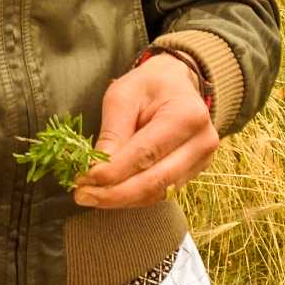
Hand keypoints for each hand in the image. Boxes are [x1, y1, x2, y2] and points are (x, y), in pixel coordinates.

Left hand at [73, 54, 217, 208]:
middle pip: (155, 180)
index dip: (114, 172)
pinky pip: (160, 193)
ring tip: (90, 196)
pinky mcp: (194, 173)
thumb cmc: (148, 86)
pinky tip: (109, 194)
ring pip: (157, 192)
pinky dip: (133, 197)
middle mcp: (201, 142)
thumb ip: (112, 132)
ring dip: (121, 199)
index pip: (147, 153)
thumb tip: (97, 170)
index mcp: (187, 115)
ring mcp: (202, 160)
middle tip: (82, 195)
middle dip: (115, 193)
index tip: (83, 179)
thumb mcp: (123, 95)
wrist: (175, 85)